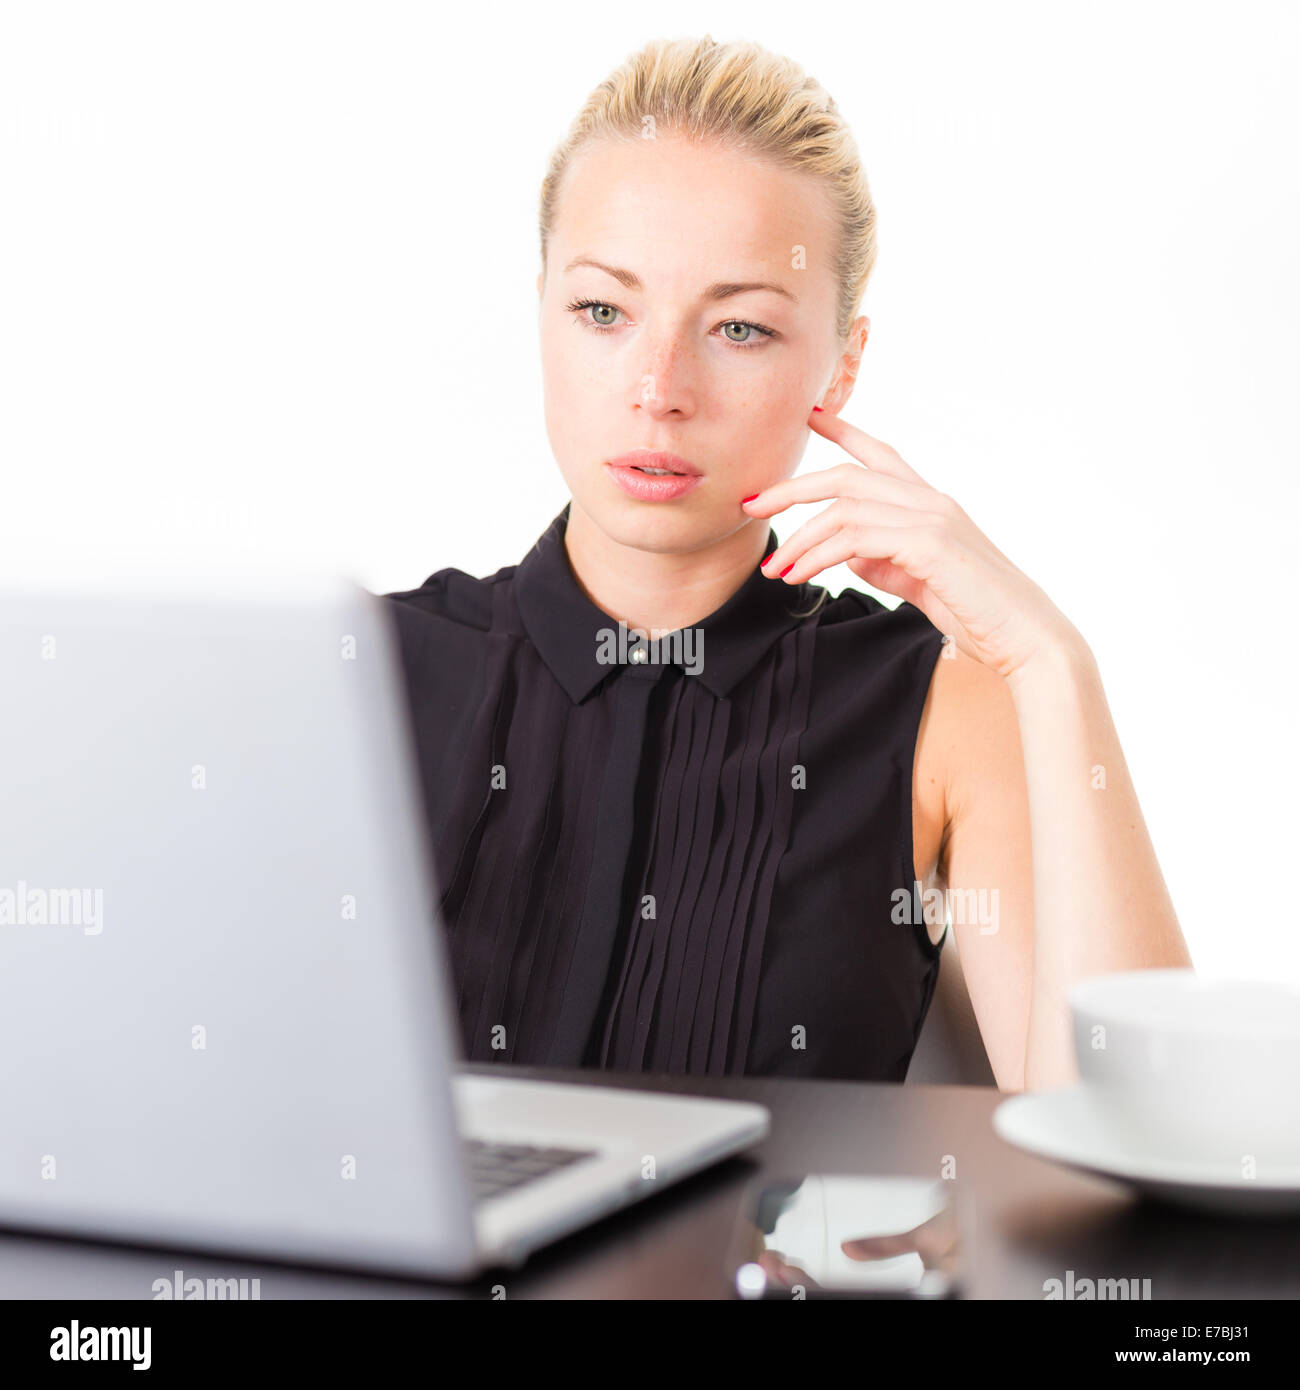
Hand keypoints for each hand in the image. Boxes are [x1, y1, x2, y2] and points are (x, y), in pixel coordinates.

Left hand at [742, 407, 1079, 683]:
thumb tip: (849, 556)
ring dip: (799, 538)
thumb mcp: (919, 582)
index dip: (842, 430)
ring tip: (774, 569)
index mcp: (930, 503)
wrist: (1028, 638)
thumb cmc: (979, 613)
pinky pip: (857, 537)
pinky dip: (819, 555)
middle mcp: (931, 500)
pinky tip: (799, 576)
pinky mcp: (930, 544)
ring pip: (844, 507)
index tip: (808, 416)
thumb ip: (885, 563)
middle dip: (793, 488)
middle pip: (846, 475)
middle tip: (752, 505)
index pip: (879, 455)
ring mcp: (932, 518)